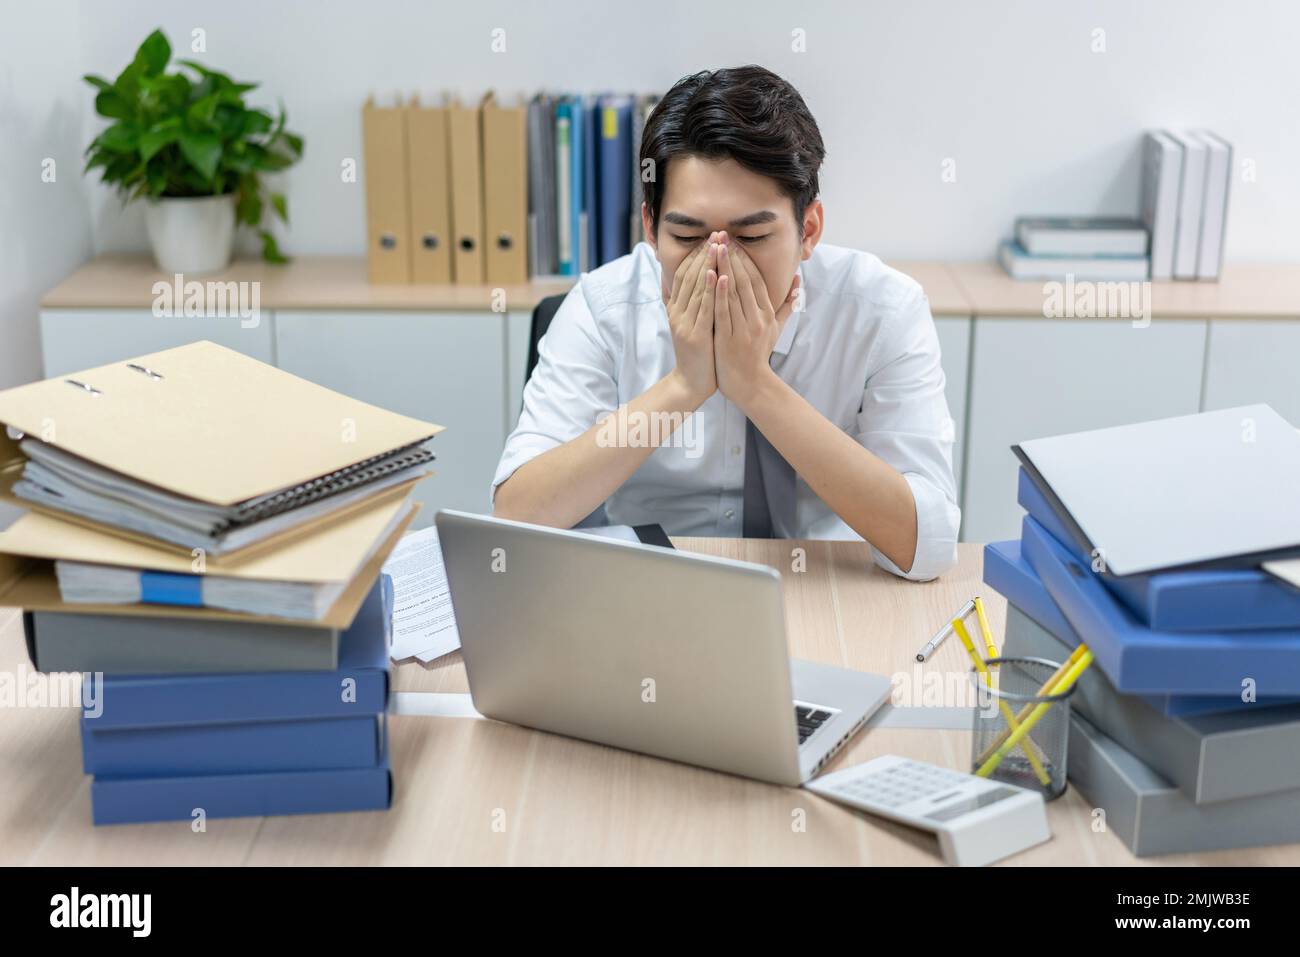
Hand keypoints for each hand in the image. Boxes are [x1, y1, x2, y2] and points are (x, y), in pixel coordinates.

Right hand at [665, 232, 720, 404]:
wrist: (692, 382)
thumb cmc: (698, 352)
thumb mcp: (689, 323)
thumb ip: (688, 303)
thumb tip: (688, 281)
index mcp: (676, 308)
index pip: (684, 274)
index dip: (696, 254)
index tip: (710, 237)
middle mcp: (677, 312)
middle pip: (689, 276)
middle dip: (703, 254)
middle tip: (716, 233)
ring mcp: (684, 324)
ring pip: (695, 288)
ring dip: (706, 265)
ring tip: (717, 245)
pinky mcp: (694, 335)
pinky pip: (703, 309)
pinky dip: (708, 290)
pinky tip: (715, 274)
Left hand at [713, 235, 800, 407]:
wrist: (750, 384)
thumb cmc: (759, 355)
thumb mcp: (777, 329)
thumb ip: (787, 305)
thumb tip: (797, 284)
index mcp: (767, 314)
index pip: (757, 280)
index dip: (745, 260)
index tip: (734, 242)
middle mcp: (757, 318)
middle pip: (744, 281)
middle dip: (732, 256)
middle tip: (721, 236)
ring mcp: (743, 328)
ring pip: (733, 293)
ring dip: (723, 268)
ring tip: (714, 247)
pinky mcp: (729, 338)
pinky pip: (723, 311)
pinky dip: (720, 293)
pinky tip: (715, 276)